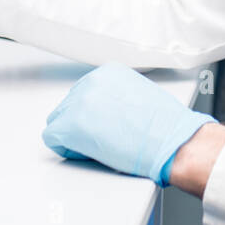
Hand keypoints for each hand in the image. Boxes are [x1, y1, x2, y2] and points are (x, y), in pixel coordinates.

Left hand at [42, 64, 214, 185]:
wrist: (171, 140)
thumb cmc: (165, 125)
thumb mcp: (139, 94)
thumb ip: (116, 96)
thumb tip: (106, 109)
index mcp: (108, 72)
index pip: (83, 91)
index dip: (91, 113)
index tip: (101, 124)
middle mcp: (91, 82)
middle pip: (68, 105)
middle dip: (79, 123)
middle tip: (99, 138)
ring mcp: (80, 102)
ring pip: (58, 120)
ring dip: (73, 135)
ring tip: (97, 145)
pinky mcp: (73, 125)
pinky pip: (53, 138)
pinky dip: (67, 148)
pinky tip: (87, 152)